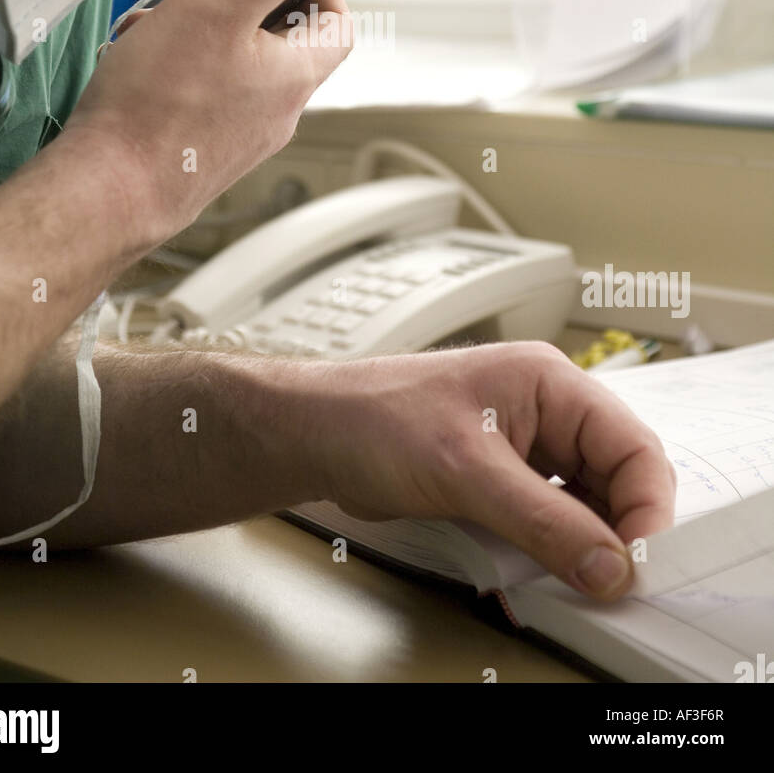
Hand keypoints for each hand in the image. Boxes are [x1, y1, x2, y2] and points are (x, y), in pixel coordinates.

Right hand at [59, 0, 356, 254]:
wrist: (105, 192)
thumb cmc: (158, 108)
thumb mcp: (223, 6)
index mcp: (295, 76)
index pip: (336, 21)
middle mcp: (275, 112)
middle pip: (273, 34)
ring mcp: (236, 134)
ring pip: (226, 59)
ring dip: (190, 30)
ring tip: (152, 30)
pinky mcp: (198, 147)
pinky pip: (196, 90)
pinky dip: (169, 65)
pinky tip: (133, 63)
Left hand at [302, 342, 676, 599]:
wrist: (317, 434)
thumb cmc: (377, 418)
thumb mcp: (469, 472)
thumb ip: (544, 522)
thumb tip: (607, 565)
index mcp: (550, 382)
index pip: (631, 445)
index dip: (648, 506)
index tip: (642, 563)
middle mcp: (545, 410)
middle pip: (615, 477)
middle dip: (618, 532)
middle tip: (614, 584)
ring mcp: (523, 446)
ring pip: (583, 503)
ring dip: (584, 545)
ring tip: (577, 581)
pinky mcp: (500, 478)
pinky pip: (548, 517)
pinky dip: (551, 548)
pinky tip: (541, 571)